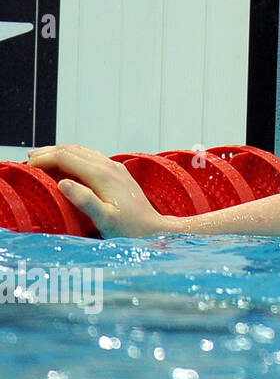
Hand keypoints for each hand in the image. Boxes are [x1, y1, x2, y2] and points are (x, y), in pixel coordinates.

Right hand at [26, 144, 174, 238]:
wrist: (152, 228)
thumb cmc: (128, 227)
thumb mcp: (104, 218)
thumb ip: (84, 200)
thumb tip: (63, 183)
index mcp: (101, 175)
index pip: (66, 157)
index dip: (45, 158)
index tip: (28, 165)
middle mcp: (108, 166)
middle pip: (72, 150)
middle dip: (49, 152)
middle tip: (29, 160)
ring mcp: (114, 167)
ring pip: (81, 151)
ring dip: (60, 152)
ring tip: (42, 159)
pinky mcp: (117, 172)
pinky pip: (90, 157)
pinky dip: (73, 157)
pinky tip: (66, 165)